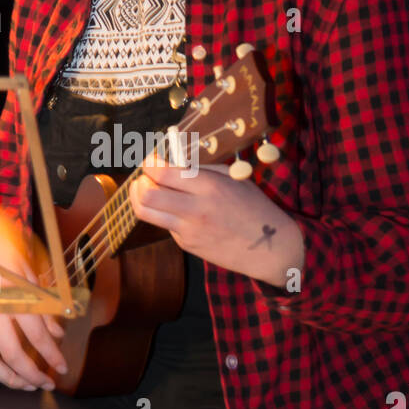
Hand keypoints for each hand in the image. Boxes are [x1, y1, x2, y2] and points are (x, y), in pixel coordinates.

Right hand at [0, 196, 66, 389]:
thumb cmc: (1, 258)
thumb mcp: (30, 276)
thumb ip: (44, 307)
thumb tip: (57, 335)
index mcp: (12, 297)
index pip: (36, 335)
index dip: (51, 355)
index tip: (61, 368)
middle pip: (13, 355)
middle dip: (32, 375)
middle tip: (46, 383)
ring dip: (9, 379)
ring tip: (26, 384)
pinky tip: (1, 371)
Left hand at [128, 155, 304, 286]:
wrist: (269, 248)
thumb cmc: (254, 208)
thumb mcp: (234, 179)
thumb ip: (203, 170)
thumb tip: (172, 161)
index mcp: (210, 187)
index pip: (164, 173)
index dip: (150, 164)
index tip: (151, 160)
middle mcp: (196, 209)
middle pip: (147, 194)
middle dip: (139, 182)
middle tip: (145, 177)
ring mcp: (189, 230)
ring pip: (146, 213)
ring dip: (139, 198)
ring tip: (145, 190)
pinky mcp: (187, 245)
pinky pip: (165, 225)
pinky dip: (164, 215)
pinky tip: (175, 210)